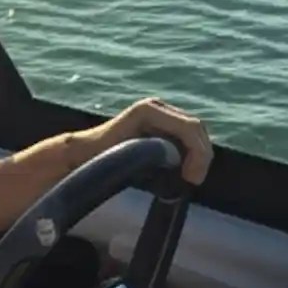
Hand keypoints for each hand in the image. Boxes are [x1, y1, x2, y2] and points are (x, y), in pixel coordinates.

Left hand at [95, 97, 213, 184]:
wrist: (85, 150)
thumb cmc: (99, 156)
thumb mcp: (125, 156)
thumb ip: (153, 153)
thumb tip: (179, 161)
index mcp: (149, 110)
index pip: (189, 127)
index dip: (198, 153)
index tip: (192, 178)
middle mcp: (157, 106)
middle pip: (196, 128)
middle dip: (201, 155)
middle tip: (193, 180)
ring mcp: (161, 112)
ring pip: (194, 132)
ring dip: (198, 155)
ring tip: (190, 177)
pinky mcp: (162, 122)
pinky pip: (186, 135)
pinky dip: (191, 152)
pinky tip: (185, 169)